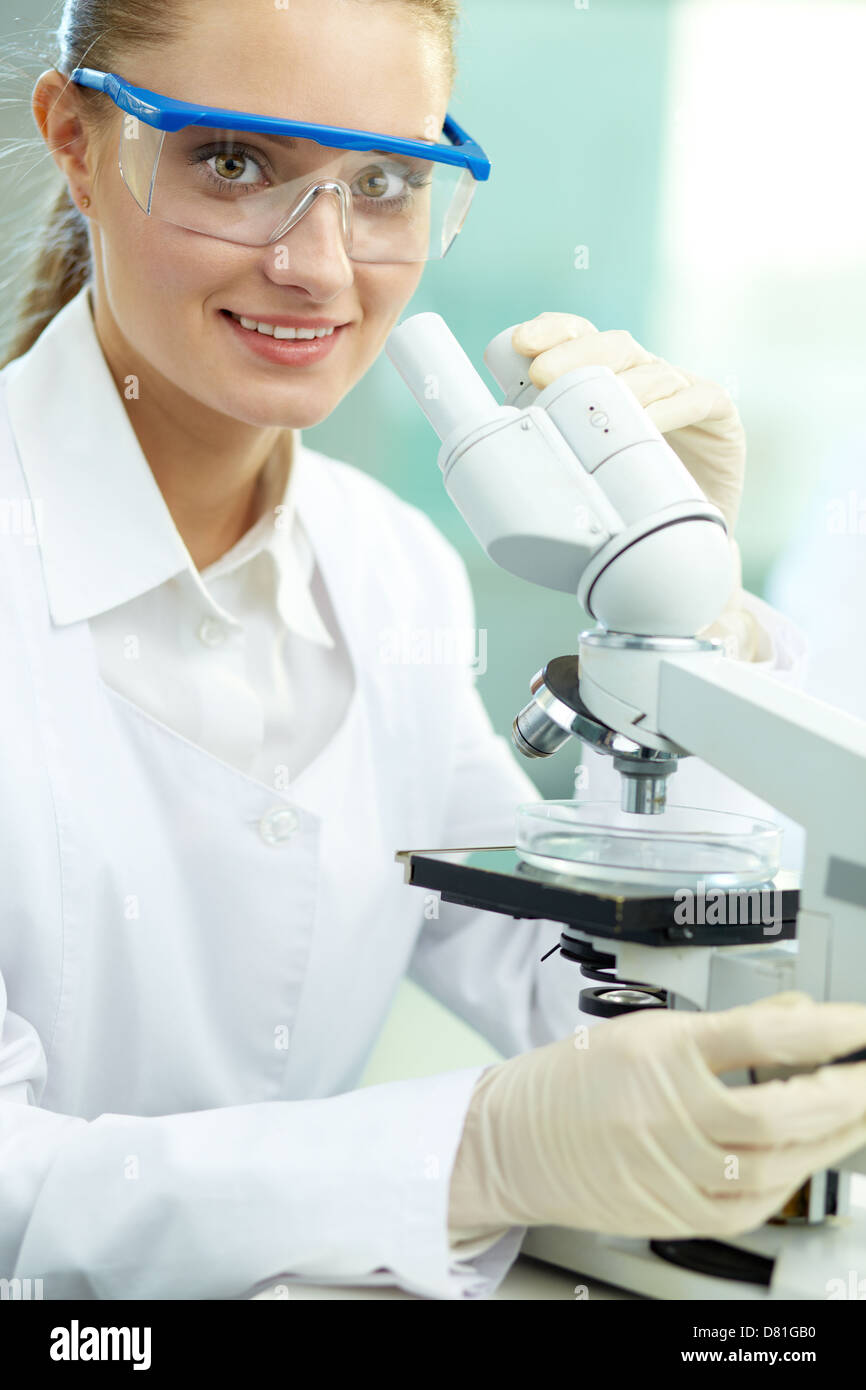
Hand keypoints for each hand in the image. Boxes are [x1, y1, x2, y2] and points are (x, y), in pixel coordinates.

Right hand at [449, 993, 865, 1241]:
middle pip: (775, 1113)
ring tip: (854, 1113)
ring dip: (829, 1139)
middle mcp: (663, 1112)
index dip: (828, 1029)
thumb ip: (733, 1024)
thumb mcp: (650, 1026)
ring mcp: (667, 1169)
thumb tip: (802, 1013)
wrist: (514, 1139)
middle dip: (843, 1095)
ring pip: (773, 1165)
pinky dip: (789, 1181)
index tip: (863, 1024)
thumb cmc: (576, 1077)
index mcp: (658, 1051)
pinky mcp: (671, 1212)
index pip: (761, 1035)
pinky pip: (749, 1206)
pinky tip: (806, 1158)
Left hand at [511, 313, 764, 657]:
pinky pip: (695, 399)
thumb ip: (545, 450)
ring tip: (591, 408)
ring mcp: (684, 390)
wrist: (684, 545)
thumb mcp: (580, 473)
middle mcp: (646, 376)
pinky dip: (669, 409)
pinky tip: (645, 424)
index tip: (519, 342)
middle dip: (575, 352)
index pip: (578, 339)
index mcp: (609, 379)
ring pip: (652, 372)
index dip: (551, 332)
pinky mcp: (719, 414)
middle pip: (613, 346)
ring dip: (620, 385)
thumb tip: (484, 444)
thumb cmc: (624, 505)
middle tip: (543, 374)